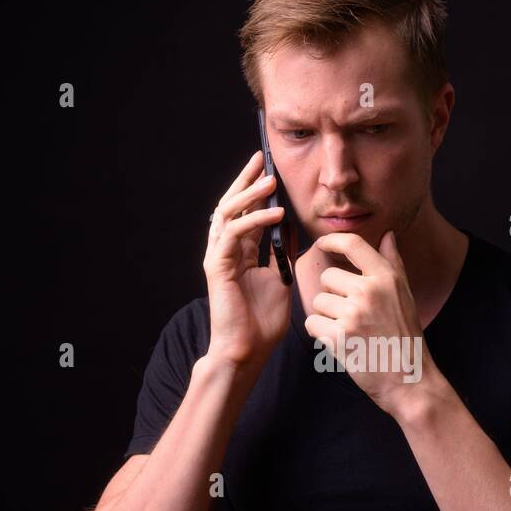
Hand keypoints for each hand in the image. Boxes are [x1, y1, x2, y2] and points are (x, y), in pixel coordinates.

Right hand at [202, 150, 297, 370]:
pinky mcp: (217, 267)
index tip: (270, 169)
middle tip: (261, 159)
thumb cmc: (262, 321)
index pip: (245, 211)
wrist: (248, 350)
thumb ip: (283, 253)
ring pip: (229, 213)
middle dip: (246, 181)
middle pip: (231, 205)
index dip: (255, 190)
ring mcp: (218, 257)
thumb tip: (292, 228)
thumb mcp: (281, 278)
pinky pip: (235, 234)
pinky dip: (255, 221)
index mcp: (238, 252)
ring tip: (270, 181)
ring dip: (250, 195)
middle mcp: (225, 250)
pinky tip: (276, 214)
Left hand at [304, 229, 436, 415]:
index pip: (353, 244)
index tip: (323, 243)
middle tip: (352, 314)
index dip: (331, 239)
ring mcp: (353, 314)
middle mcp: (369, 292)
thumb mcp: (405, 295)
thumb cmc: (405, 336)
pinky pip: (312, 324)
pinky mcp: (339, 337)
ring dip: (326, 316)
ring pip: (318, 302)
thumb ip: (393, 263)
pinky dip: (321, 333)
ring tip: (349, 330)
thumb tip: (387, 235)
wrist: (408, 379)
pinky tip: (341, 341)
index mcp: (386, 278)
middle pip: (327, 277)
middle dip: (332, 294)